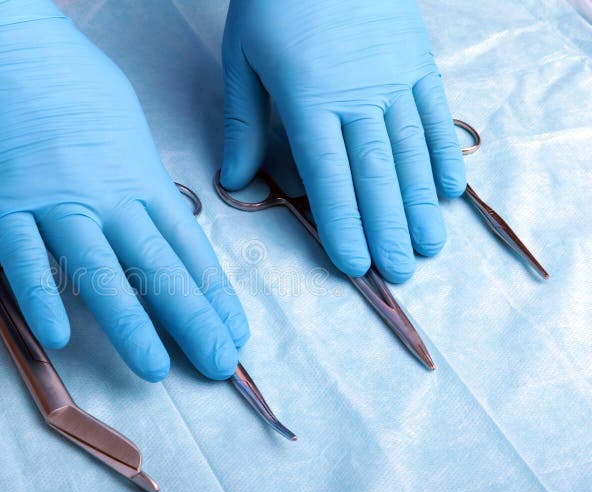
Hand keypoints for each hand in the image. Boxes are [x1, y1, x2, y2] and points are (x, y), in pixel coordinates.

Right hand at [0, 0, 247, 380]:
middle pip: (158, 267)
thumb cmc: (58, 67)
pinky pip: (23, 257)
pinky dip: (41, 296)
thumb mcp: (120, 117)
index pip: (187, 245)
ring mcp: (53, 197)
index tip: (234, 332)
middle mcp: (106, 192)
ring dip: (130, 324)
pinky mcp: (0, 198)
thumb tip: (155, 207)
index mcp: (138, 173)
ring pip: (99, 270)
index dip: (213, 293)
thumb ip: (137, 172)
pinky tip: (58, 337)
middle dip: (193, 321)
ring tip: (155, 369)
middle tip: (220, 366)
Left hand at [220, 0, 465, 282]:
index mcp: (309, 101)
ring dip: (421, 203)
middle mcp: (359, 97)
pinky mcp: (419, 62)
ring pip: (412, 152)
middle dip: (388, 227)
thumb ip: (242, 124)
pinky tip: (450, 192)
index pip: (328, 175)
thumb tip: (233, 183)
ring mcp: (396, 79)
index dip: (343, 223)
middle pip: (377, 174)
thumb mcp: (242, 60)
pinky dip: (444, 155)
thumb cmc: (275, 2)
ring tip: (430, 247)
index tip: (353, 264)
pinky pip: (436, 116)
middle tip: (401, 273)